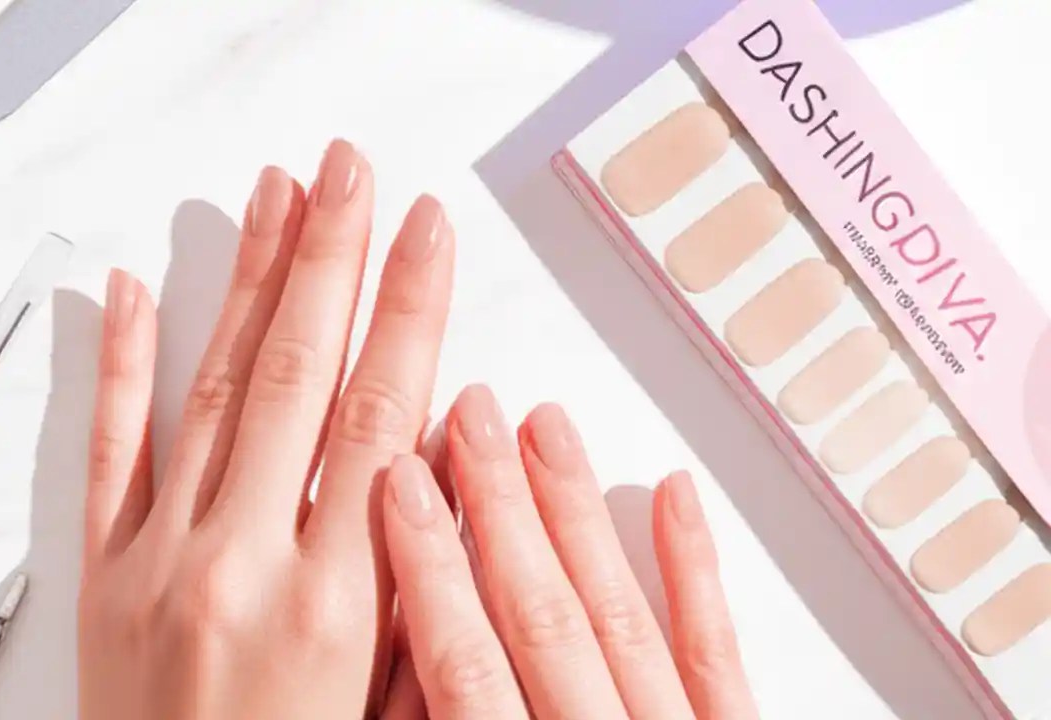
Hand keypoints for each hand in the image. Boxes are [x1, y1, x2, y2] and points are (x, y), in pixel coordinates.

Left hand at [77, 140, 453, 718]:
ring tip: (275, 200)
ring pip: (213, 390)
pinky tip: (130, 292)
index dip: (412, 309)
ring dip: (249, 283)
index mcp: (333, 602)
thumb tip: (448, 466)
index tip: (427, 232)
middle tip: (350, 175)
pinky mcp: (104, 575)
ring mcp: (161, 561)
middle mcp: (241, 564)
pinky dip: (119, 363)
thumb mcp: (401, 703)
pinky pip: (110, 450)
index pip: (384, 415)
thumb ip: (430, 584)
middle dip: (332, 258)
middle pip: (299, 375)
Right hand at [384, 386, 758, 718]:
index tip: (404, 484)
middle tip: (473, 415)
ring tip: (545, 426)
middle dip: (501, 507)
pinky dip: (692, 567)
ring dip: (577, 512)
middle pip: (543, 615)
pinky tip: (671, 493)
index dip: (430, 568)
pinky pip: (715, 651)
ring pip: (619, 614)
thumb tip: (399, 661)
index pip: (466, 665)